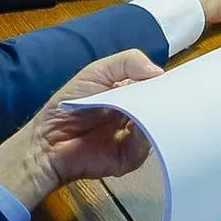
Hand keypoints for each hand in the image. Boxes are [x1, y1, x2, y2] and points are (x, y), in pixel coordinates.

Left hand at [0, 50, 161, 207]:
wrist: (45, 144)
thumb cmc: (67, 106)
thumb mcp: (96, 72)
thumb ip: (128, 62)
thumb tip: (160, 72)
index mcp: (131, 95)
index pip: (156, 87)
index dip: (165, 82)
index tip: (175, 78)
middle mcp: (136, 116)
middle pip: (161, 108)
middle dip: (164, 100)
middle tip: (167, 94)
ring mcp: (135, 138)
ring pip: (158, 127)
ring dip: (155, 117)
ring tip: (146, 109)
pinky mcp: (130, 158)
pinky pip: (146, 147)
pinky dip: (144, 136)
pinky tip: (133, 127)